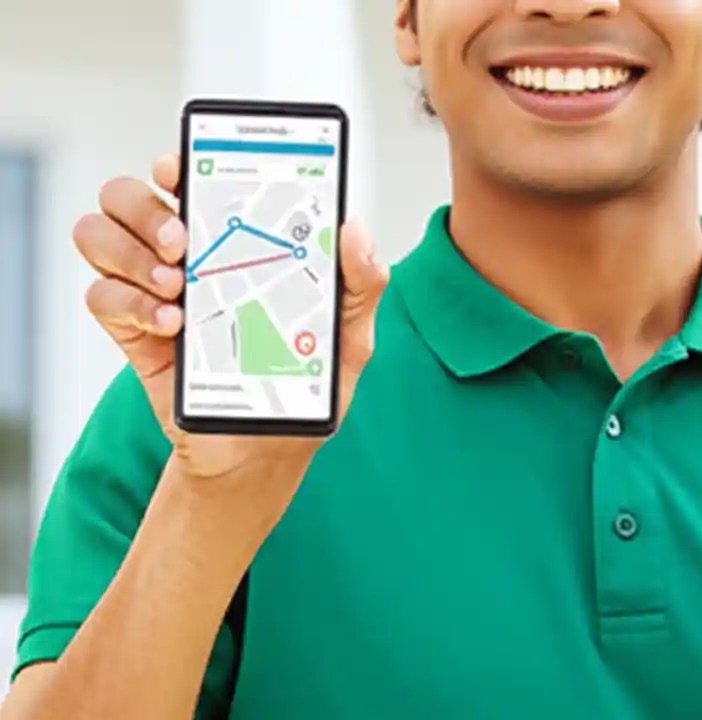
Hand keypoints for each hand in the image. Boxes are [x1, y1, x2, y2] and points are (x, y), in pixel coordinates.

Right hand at [75, 154, 389, 491]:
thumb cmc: (304, 383)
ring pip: (98, 233)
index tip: (183, 166)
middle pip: (127, 195)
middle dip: (144, 206)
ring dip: (129, 250)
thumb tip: (354, 229)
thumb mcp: (349, 335)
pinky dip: (130, 303)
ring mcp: (153, 291)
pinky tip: (171, 325)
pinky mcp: (133, 332)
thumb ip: (362, 282)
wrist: (265, 452)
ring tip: (177, 285)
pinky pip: (100, 295)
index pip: (191, 180)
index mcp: (234, 242)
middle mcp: (185, 256)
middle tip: (181, 241)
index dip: (178, 161)